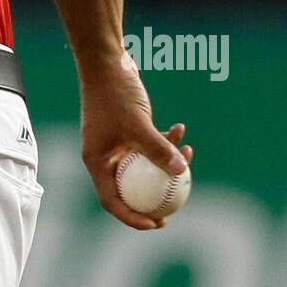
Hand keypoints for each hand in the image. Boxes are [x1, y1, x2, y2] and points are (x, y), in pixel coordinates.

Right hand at [79, 51, 193, 230]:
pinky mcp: (127, 130)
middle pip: (128, 188)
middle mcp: (104, 156)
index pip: (112, 201)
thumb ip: (159, 149)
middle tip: (172, 210)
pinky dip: (164, 140)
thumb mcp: (139, 125)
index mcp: (97, 162)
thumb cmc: (115, 94)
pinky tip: (181, 129)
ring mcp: (115, 143)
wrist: (106, 62)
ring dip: (165, 164)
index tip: (156, 224)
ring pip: (142, 166)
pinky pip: (147, 144)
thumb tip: (182, 172)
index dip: (133, 218)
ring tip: (189, 159)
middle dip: (152, 199)